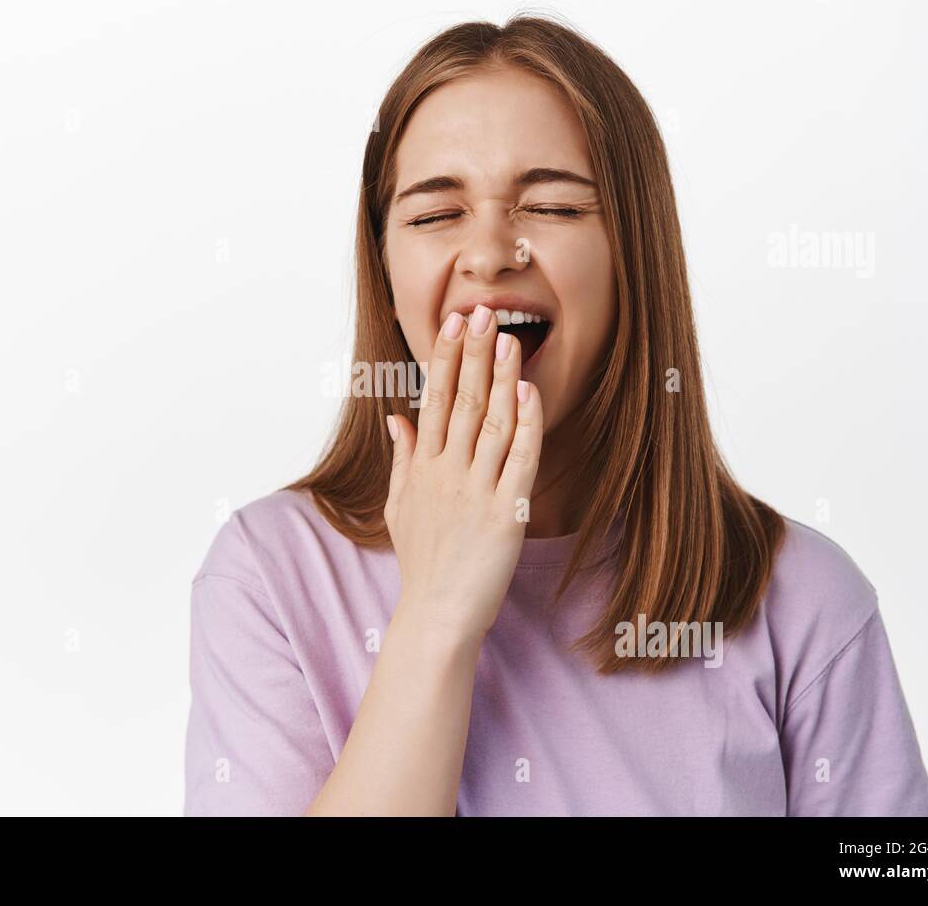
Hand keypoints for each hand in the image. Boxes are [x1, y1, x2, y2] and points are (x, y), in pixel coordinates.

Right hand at [383, 305, 543, 642]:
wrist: (437, 614)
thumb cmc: (422, 562)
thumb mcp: (400, 507)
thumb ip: (402, 459)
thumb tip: (395, 418)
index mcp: (422, 467)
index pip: (434, 400)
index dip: (446, 359)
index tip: (455, 323)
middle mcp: (446, 472)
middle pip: (463, 401)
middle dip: (473, 354)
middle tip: (483, 313)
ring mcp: (476, 490)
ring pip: (492, 421)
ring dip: (501, 377)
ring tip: (510, 339)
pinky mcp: (507, 512)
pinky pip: (521, 459)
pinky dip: (528, 423)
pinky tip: (531, 393)